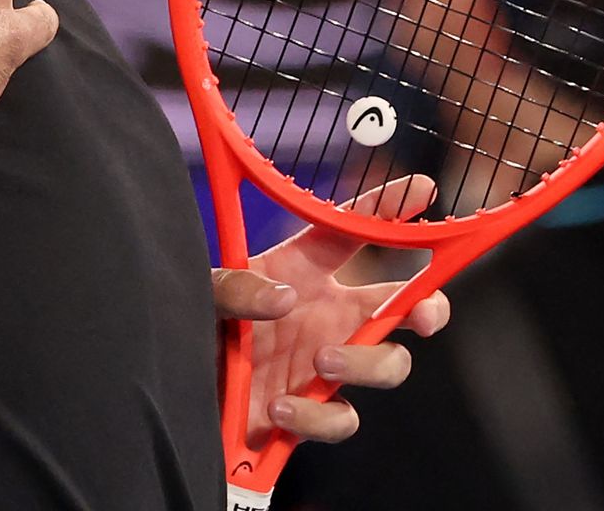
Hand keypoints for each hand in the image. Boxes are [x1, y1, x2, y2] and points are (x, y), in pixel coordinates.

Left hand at [217, 175, 450, 445]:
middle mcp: (325, 317)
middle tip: (421, 315)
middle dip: (429, 307)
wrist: (174, 390)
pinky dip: (318, 417)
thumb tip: (284, 298)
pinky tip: (280, 408)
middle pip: (402, 307)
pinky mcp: (311, 411)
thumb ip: (236, 287)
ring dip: (367, 363)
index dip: (386, 209)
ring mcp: (323, 366)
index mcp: (302, 272)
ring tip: (322, 362)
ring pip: (389, 364)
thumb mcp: (204, 295)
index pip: (350, 232)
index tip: (423, 187)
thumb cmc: (190, 327)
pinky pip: (341, 418)